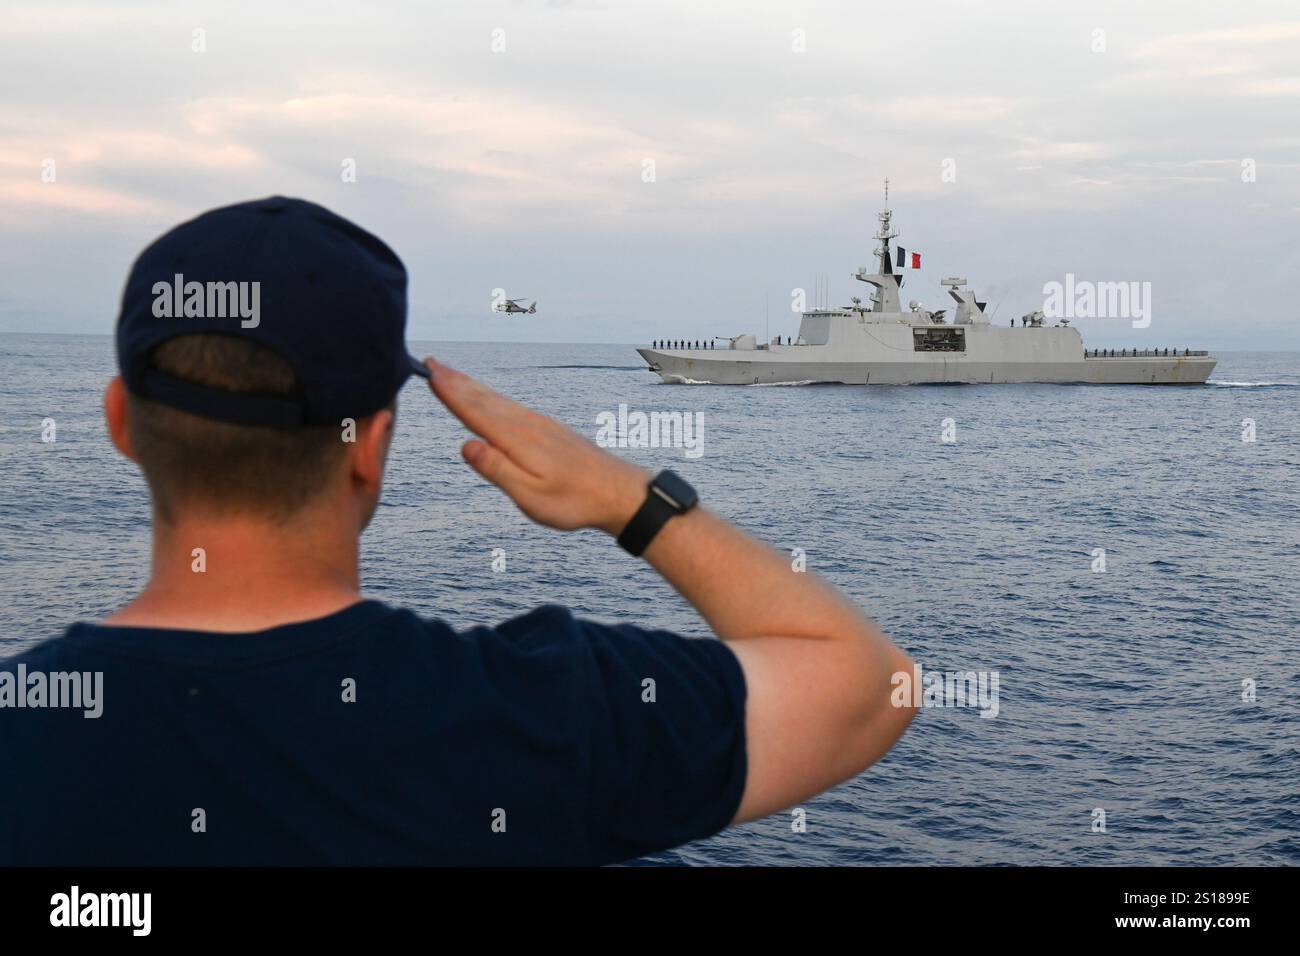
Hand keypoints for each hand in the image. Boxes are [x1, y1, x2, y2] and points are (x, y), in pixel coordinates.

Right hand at [425, 357, 648, 534]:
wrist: (618, 492)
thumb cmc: (574, 500)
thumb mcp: (531, 496)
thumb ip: (497, 470)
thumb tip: (466, 444)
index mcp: (517, 439)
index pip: (475, 412)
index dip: (450, 392)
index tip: (428, 372)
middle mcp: (526, 425)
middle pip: (483, 399)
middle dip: (455, 381)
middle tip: (430, 362)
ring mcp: (539, 424)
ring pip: (497, 400)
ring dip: (471, 386)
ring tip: (451, 375)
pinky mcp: (548, 430)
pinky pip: (510, 406)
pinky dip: (491, 397)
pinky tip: (489, 400)